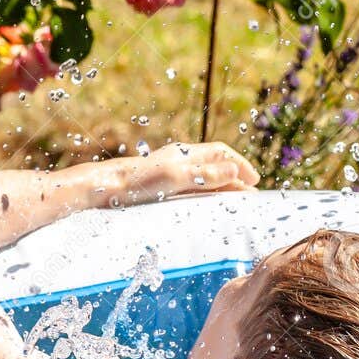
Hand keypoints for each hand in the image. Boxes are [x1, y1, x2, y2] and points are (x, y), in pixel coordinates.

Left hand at [91, 143, 259, 205]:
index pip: (221, 153)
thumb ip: (205, 175)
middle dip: (234, 176)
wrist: (103, 190)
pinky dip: (204, 193)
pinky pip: (190, 186)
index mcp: (185, 154)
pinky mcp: (158, 186)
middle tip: (249, 194)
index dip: (240, 164)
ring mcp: (167, 172)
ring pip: (202, 175)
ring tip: (233, 200)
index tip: (255, 182)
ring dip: (220, 185)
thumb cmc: (138, 184)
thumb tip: (234, 171)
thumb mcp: (176, 179)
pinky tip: (202, 205)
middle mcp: (178, 160)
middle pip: (213, 164)